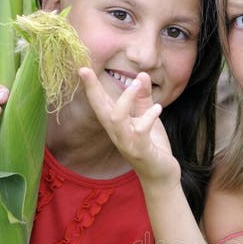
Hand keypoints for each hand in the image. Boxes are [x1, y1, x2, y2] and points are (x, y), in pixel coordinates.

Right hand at [80, 68, 181, 188]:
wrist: (161, 174)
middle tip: (87, 70)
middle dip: (93, 90)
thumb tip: (141, 75)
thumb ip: (144, 98)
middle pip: (101, 109)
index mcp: (116, 124)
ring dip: (125, 99)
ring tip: (136, 84)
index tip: (81, 68)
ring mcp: (127, 142)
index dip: (90, 87)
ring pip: (117, 119)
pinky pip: (140, 131)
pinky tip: (158, 108)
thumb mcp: (147, 117)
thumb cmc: (152, 145)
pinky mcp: (141, 151)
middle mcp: (117, 133)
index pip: (100, 103)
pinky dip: (148, 117)